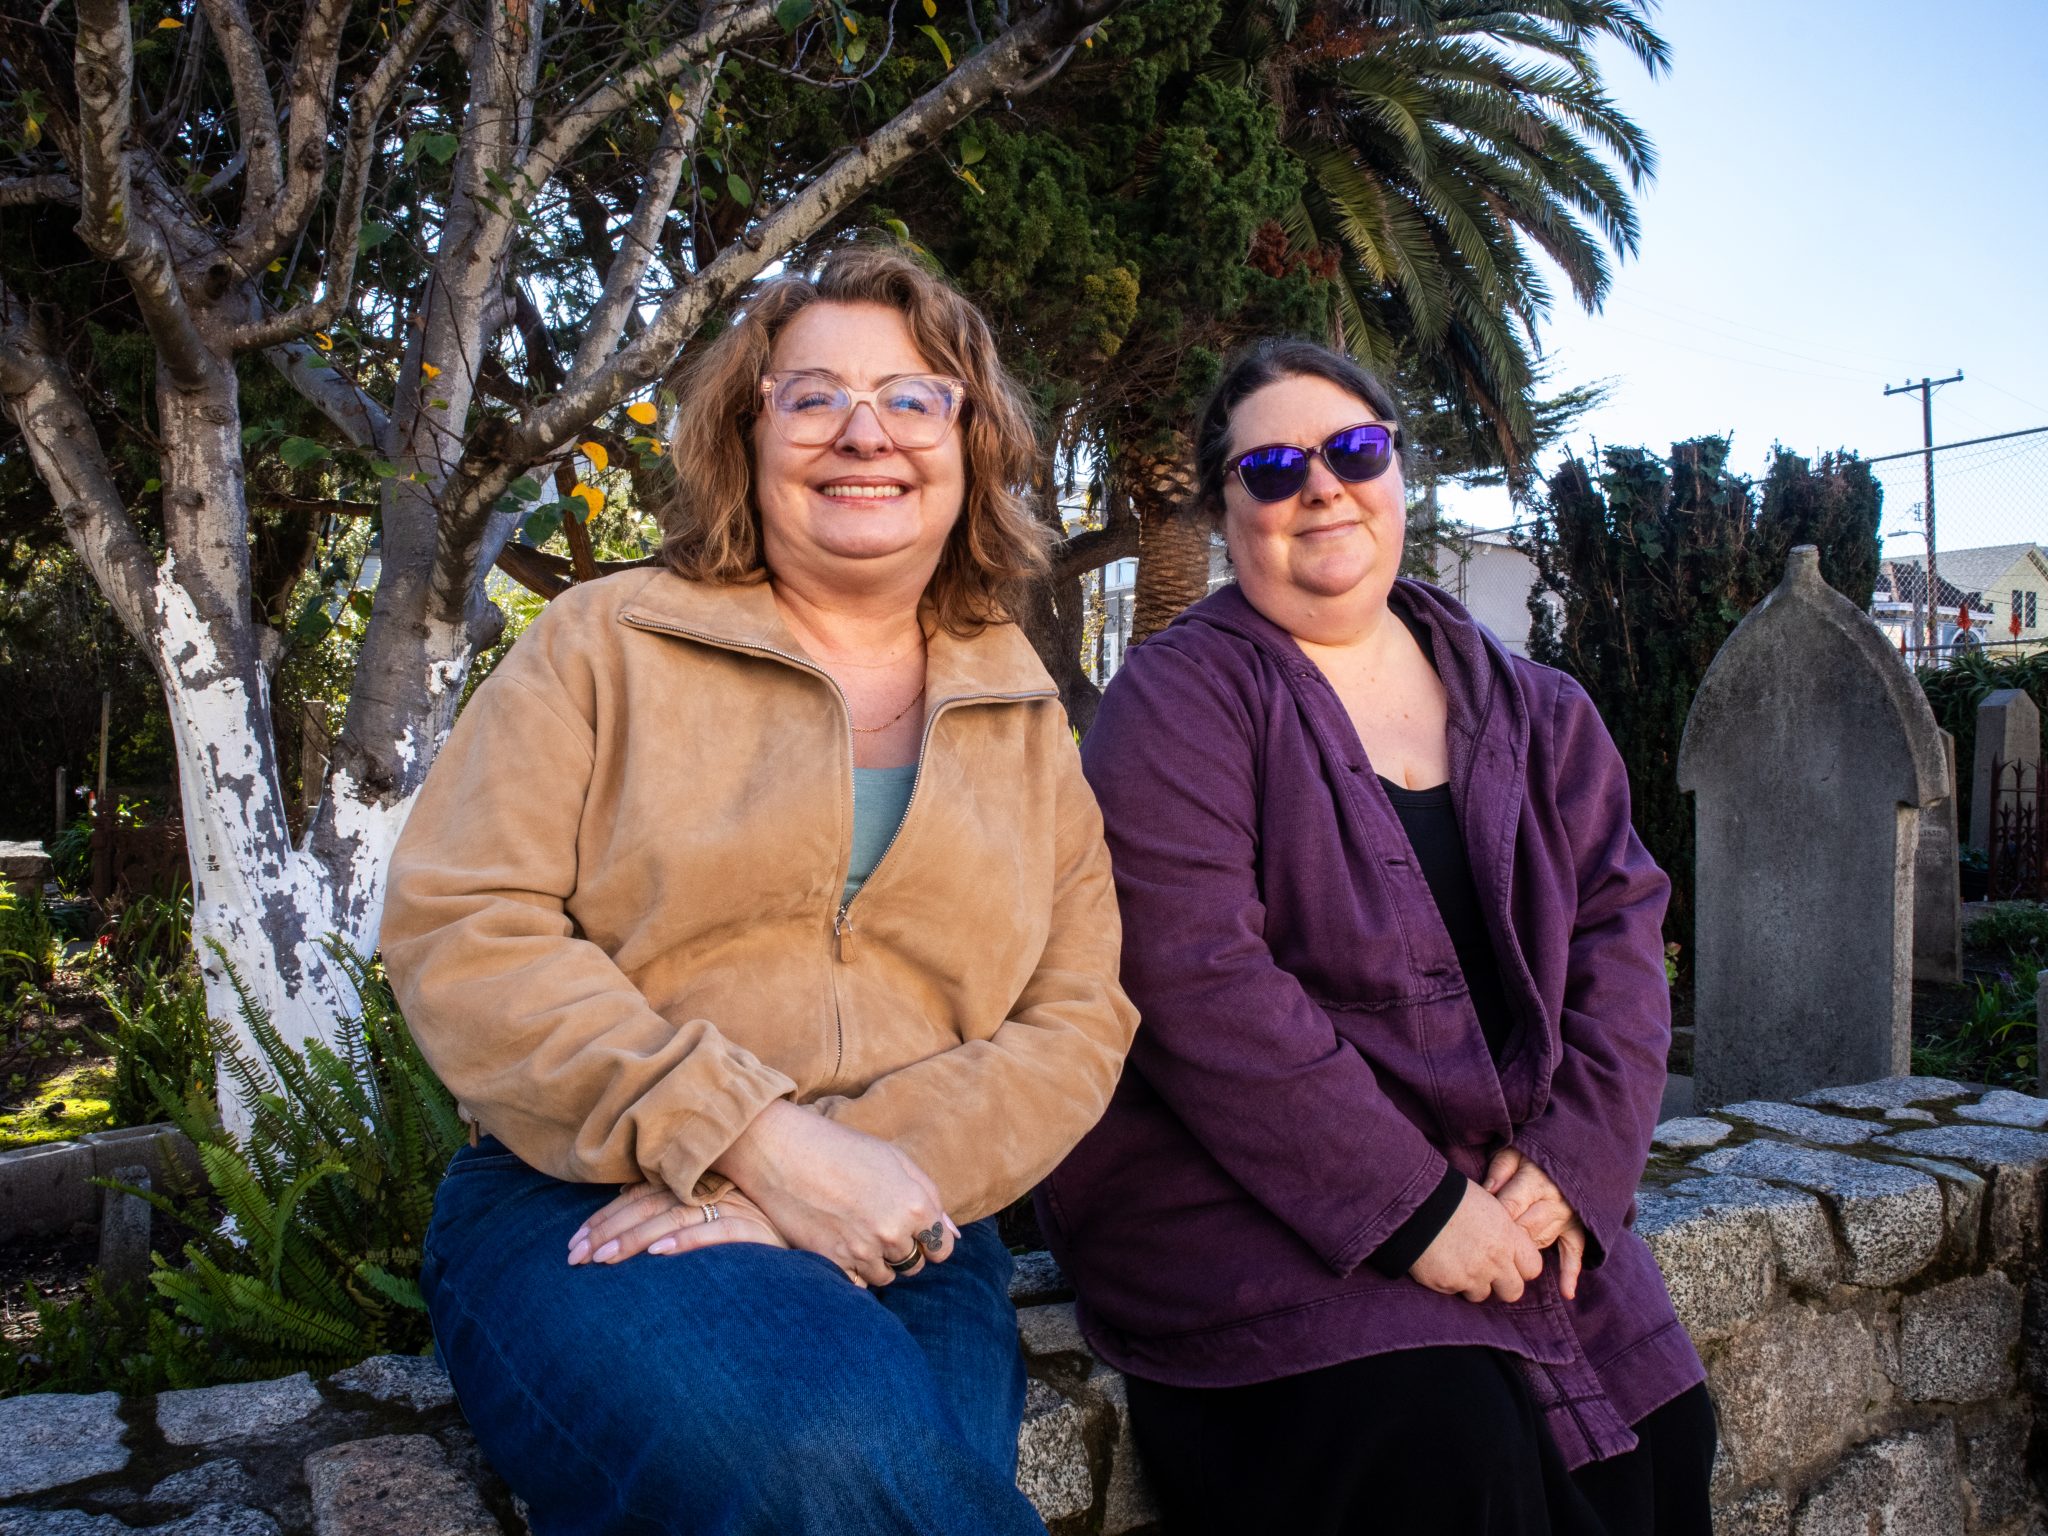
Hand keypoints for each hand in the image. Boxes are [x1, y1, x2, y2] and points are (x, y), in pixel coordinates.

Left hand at [569, 1183, 784, 1266]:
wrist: (815, 1236)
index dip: (603, 1218)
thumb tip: (627, 1202)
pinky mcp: (758, 1228)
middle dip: (608, 1231)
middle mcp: (713, 1189)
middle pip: (649, 1205)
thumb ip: (674, 1208)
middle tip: (575, 1257)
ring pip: (675, 1217)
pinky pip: (717, 1232)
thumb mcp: (712, 1216)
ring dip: (636, 1238)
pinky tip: (658, 1256)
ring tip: (606, 1257)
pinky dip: (687, 1242)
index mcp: (697, 1184)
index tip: (572, 1244)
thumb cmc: (758, 1232)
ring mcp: (736, 1206)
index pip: (639, 1196)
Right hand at [713, 1100, 958, 1286]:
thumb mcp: (895, 1160)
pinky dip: (851, 1269)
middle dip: (901, 1249)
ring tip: (855, 1231)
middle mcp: (894, 1232)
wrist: (783, 1151)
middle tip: (876, 1224)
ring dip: (876, 1261)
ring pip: (885, 1276)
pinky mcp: (833, 1262)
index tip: (914, 1233)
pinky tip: (839, 1242)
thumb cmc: (842, 1148)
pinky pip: (856, 1281)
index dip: (929, 1241)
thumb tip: (953, 1235)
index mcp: (916, 1204)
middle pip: (913, 1264)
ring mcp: (863, 1250)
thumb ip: (929, 1197)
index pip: (942, 1248)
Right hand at [1408, 1179, 1545, 1303]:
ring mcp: (1470, 1275)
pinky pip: (1454, 1291)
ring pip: (1481, 1295)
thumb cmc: (1452, 1194)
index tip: (1509, 1261)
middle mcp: (1494, 1261)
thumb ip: (1503, 1231)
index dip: (1521, 1266)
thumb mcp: (1488, 1205)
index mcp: (1508, 1237)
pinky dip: (1448, 1281)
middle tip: (1486, 1271)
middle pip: (1513, 1291)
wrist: (1416, 1201)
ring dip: (1472, 1284)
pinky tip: (1439, 1261)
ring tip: (1457, 1263)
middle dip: (1501, 1284)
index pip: (1533, 1268)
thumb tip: (1507, 1242)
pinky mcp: (1446, 1284)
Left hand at [1484, 1146, 1585, 1300]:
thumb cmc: (1532, 1155)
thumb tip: (1486, 1191)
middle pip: (1525, 1228)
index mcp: (1536, 1181)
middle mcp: (1554, 1201)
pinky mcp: (1577, 1228)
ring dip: (1524, 1253)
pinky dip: (1571, 1272)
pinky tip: (1566, 1292)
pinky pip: (1575, 1252)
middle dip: (1505, 1238)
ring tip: (1504, 1264)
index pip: (1511, 1206)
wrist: (1574, 1152)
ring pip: (1541, 1241)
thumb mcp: (1513, 1152)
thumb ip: (1499, 1170)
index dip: (1493, 1218)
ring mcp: (1567, 1217)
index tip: (1477, 1226)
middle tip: (1486, 1246)